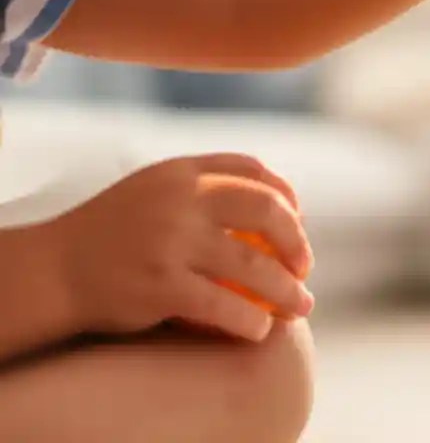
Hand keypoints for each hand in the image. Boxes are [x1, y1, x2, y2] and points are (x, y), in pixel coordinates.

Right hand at [47, 154, 314, 341]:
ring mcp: (170, 241)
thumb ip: (204, 187)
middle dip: (296, 242)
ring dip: (287, 290)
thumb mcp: (154, 191)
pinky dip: (250, 320)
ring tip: (301, 307)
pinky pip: (223, 306)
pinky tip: (260, 329)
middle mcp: (179, 199)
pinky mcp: (160, 285)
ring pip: (253, 265)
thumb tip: (281, 204)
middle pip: (266, 211)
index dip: (285, 194)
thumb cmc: (113, 234)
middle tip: (304, 268)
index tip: (298, 219)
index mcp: (180, 171)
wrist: (55, 270)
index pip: (251, 170)